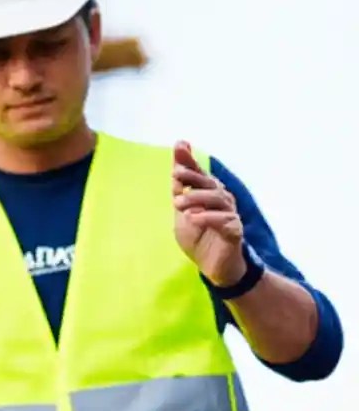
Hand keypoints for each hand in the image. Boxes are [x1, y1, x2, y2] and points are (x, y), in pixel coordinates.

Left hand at [173, 141, 245, 285]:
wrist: (212, 266)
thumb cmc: (199, 236)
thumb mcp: (182, 211)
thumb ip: (180, 189)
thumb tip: (176, 164)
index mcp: (208, 193)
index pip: (198, 173)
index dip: (189, 159)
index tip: (180, 144)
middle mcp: (222, 199)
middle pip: (209, 183)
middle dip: (193, 176)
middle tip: (175, 175)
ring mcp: (230, 214)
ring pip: (217, 200)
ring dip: (197, 198)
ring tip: (178, 201)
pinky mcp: (234, 231)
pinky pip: (224, 221)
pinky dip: (208, 217)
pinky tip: (193, 217)